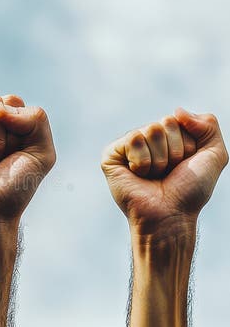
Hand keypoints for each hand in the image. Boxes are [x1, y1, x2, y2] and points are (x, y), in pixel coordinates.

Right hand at [101, 109, 227, 230]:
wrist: (171, 215)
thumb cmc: (190, 191)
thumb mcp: (214, 155)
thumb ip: (209, 124)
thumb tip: (177, 111)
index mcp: (167, 136)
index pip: (179, 120)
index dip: (188, 145)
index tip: (183, 166)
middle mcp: (147, 139)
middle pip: (166, 123)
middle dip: (174, 151)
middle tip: (168, 173)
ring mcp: (128, 147)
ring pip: (151, 130)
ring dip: (160, 159)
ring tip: (154, 176)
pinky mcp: (111, 155)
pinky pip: (133, 139)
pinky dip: (142, 161)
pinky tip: (139, 175)